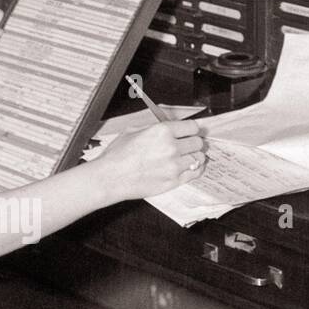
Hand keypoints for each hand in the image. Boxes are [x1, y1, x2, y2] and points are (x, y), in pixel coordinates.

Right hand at [89, 119, 207, 203]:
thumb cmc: (117, 156)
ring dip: (196, 156)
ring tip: (189, 156)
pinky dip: (196, 169)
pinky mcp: (173, 181)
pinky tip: (190, 167)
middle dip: (195, 142)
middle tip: (191, 144)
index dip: (192, 129)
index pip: (192, 127)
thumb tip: (166, 127)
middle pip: (198, 142)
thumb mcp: (133, 131)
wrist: (110, 178)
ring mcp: (174, 166)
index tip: (191, 132)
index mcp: (162, 131)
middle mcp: (171, 147)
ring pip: (199, 158)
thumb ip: (153, 128)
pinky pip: (195, 173)